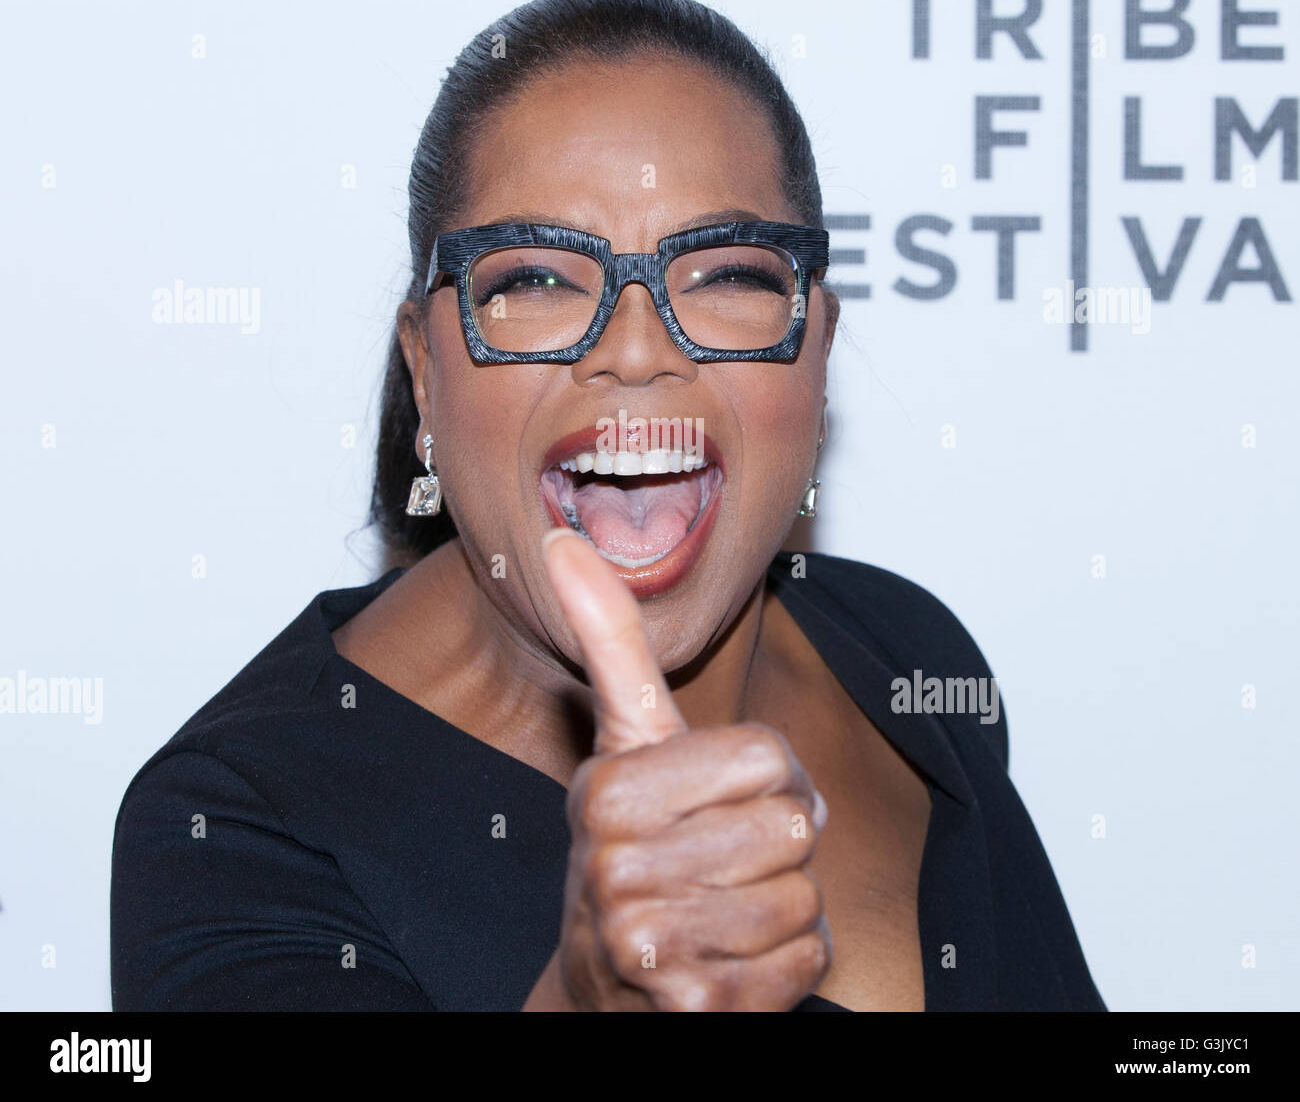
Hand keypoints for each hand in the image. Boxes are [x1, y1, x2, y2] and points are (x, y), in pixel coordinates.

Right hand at [537, 527, 830, 1011]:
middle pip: (792, 830)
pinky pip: (807, 964)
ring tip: (724, 909)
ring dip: (784, 908)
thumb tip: (560, 538)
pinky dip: (789, 965)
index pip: (769, 758)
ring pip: (803, 901)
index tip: (723, 796)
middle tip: (728, 858)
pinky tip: (733, 960)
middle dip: (780, 845)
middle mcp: (615, 872)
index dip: (768, 776)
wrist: (605, 983)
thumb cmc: (635, 843)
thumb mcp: (625, 740)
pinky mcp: (694, 1012)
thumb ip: (608, 638)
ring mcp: (650, 949)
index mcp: (607, 792)